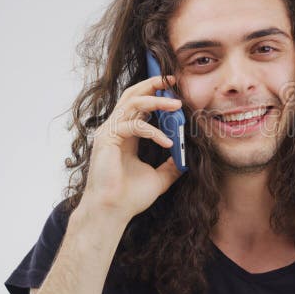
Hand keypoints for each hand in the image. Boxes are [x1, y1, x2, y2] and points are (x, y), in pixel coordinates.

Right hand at [79, 75, 184, 220]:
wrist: (113, 212)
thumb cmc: (130, 197)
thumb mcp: (159, 177)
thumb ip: (171, 165)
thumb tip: (187, 157)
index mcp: (125, 134)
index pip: (139, 104)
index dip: (154, 93)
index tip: (174, 90)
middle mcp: (116, 129)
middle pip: (132, 95)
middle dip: (153, 84)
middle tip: (173, 81)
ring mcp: (109, 132)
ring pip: (133, 103)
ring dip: (157, 101)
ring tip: (177, 104)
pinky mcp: (108, 139)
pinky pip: (134, 125)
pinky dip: (153, 131)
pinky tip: (167, 142)